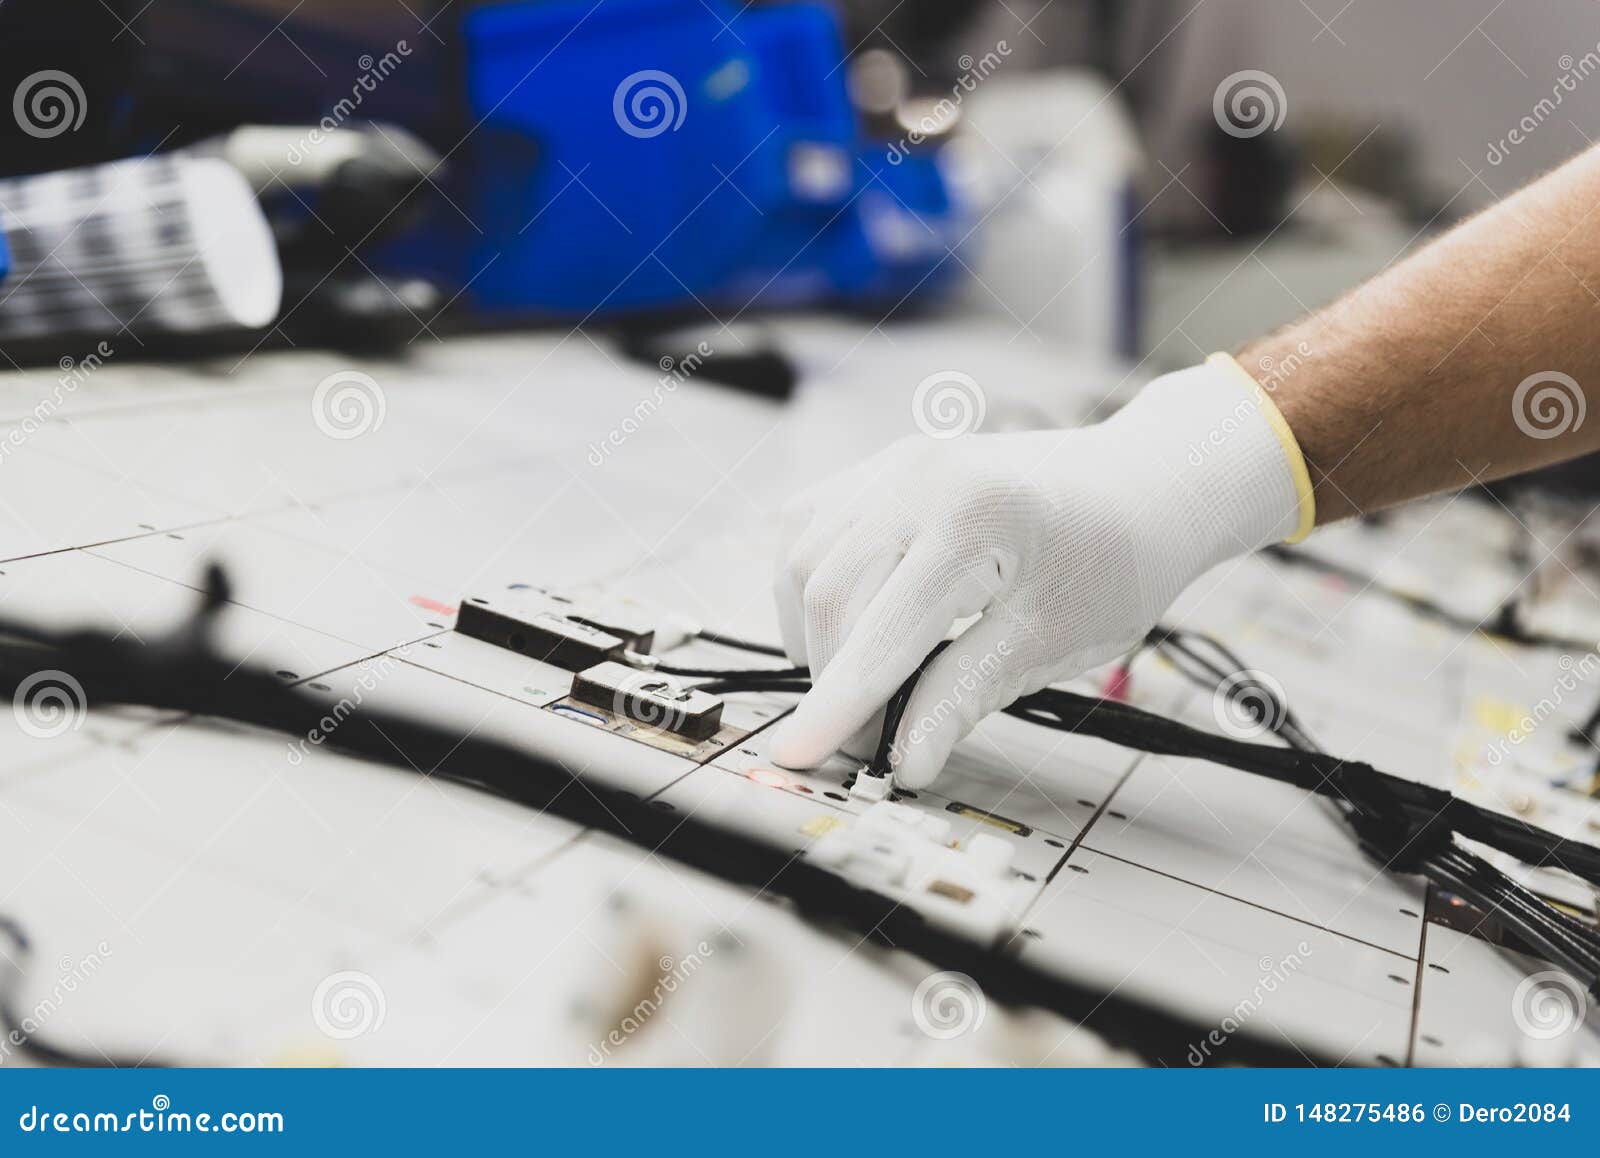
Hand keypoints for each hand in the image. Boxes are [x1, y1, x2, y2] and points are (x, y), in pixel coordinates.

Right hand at [768, 357, 1309, 787]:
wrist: (1139, 487)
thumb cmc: (1113, 560)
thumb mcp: (1051, 641)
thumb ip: (965, 696)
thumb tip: (907, 759)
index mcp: (973, 517)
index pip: (880, 630)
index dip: (835, 705)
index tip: (797, 757)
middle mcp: (917, 476)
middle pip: (826, 595)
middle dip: (833, 679)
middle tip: (871, 738)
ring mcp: (892, 464)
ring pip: (802, 562)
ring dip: (817, 634)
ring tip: (865, 680)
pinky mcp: (878, 468)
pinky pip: (807, 531)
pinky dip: (813, 587)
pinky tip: (853, 623)